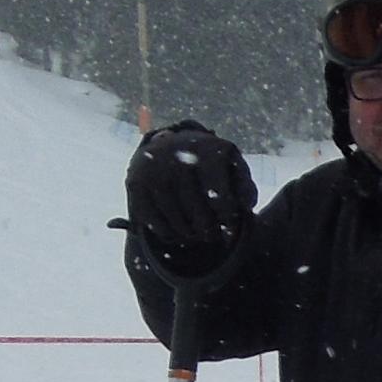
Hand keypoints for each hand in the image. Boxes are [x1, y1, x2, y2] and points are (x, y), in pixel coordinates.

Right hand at [127, 120, 254, 276]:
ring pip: (173, 218)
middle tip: (211, 236)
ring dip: (186, 235)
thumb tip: (245, 208)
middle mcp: (178, 155)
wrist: (171, 144)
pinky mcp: (136, 182)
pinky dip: (165, 233)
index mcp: (208, 151)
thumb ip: (245, 190)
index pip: (219, 197)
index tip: (229, 226)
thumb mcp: (234, 169)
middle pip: (195, 210)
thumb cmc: (212, 165)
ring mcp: (154, 168)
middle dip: (206, 230)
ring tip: (196, 237)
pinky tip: (176, 233)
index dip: (226, 219)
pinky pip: (151, 220)